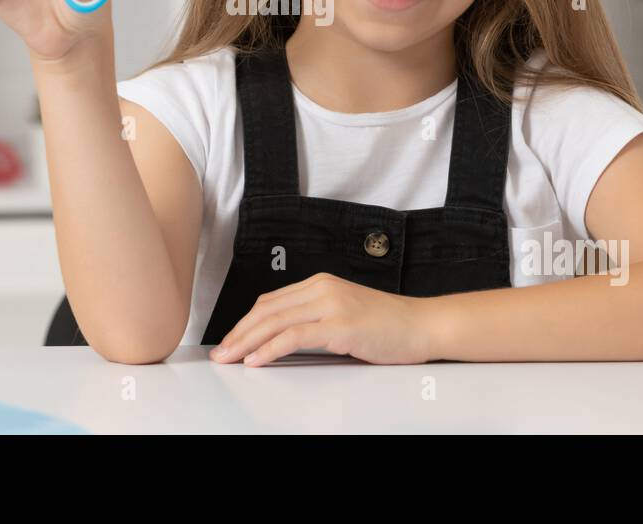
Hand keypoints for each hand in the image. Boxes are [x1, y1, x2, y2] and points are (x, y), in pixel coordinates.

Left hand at [209, 273, 434, 365]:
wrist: (422, 325)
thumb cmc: (386, 325)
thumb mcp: (344, 313)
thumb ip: (315, 318)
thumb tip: (280, 338)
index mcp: (320, 283)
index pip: (270, 301)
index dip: (245, 322)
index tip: (229, 339)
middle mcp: (322, 288)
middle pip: (266, 310)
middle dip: (238, 332)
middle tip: (220, 352)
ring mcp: (331, 304)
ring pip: (275, 321)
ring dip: (246, 341)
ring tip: (229, 358)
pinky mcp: (340, 325)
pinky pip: (294, 336)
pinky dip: (270, 349)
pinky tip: (256, 360)